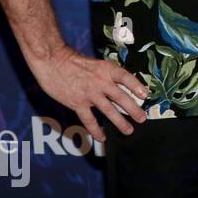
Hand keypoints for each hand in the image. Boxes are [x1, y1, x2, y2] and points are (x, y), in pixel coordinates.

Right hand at [29, 45, 149, 141]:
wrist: (52, 61)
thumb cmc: (74, 61)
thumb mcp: (97, 63)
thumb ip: (108, 75)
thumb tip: (121, 86)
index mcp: (108, 69)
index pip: (126, 78)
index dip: (137, 87)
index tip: (145, 95)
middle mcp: (101, 82)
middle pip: (122, 98)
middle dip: (133, 110)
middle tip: (142, 119)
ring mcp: (90, 94)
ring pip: (109, 110)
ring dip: (120, 122)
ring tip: (129, 130)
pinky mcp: (77, 103)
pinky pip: (89, 119)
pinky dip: (96, 129)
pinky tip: (102, 136)